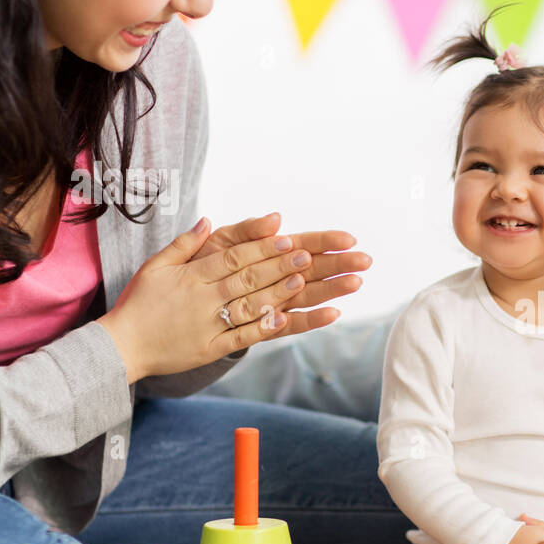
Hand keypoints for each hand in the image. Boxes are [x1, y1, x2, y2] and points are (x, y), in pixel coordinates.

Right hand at [98, 214, 369, 383]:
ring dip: (276, 293)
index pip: (233, 258)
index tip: (285, 238)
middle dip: (277, 266)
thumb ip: (184, 244)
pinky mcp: (210, 349)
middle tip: (305, 255)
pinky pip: (240, 338)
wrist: (121, 346)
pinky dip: (262, 328)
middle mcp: (203, 298)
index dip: (260, 248)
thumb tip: (208, 221)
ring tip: (302, 281)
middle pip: (246, 279)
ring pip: (248, 306)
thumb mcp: (155, 266)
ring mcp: (208, 324)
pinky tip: (284, 318)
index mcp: (192, 276)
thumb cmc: (139, 303)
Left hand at [189, 212, 371, 339]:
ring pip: (309, 294)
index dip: (327, 241)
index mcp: (270, 252)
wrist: (178, 303)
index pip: (305, 243)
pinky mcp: (266, 325)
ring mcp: (276, 301)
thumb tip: (276, 218)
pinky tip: (333, 314)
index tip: (349, 239)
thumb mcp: (220, 241)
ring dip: (333, 289)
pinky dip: (311, 320)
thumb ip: (247, 231)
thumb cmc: (199, 266)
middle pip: (315, 269)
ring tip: (355, 283)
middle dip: (340, 264)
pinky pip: (291, 324)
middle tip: (365, 261)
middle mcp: (278, 277)